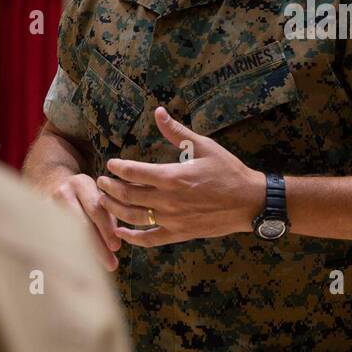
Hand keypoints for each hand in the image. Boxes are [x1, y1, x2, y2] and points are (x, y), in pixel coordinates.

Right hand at [49, 172, 120, 271]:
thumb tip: (114, 245)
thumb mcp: (95, 194)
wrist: (50, 182)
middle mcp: (63, 192)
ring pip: (66, 234)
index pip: (96, 210)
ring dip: (82, 253)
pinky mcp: (38, 217)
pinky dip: (65, 253)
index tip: (116, 247)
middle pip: (81, 224)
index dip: (107, 230)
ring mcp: (47, 205)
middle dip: (98, 247)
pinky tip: (75, 266)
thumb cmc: (81, 194)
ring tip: (94, 271)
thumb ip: (107, 215)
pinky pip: (53, 238)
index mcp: (81, 184)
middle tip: (111, 265)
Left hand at [95, 106, 265, 247]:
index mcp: (172, 177)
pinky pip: (149, 239)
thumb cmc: (229, 171)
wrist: (249, 202)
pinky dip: (132, 237)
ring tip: (105, 202)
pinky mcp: (179, 234)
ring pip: (132, 218)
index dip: (117, 168)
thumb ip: (176, 132)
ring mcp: (172, 220)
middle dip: (109, 188)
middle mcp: (168, 200)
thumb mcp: (204, 147)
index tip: (110, 164)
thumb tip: (158, 112)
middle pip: (127, 196)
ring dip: (114, 210)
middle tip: (101, 182)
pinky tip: (121, 232)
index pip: (133, 172)